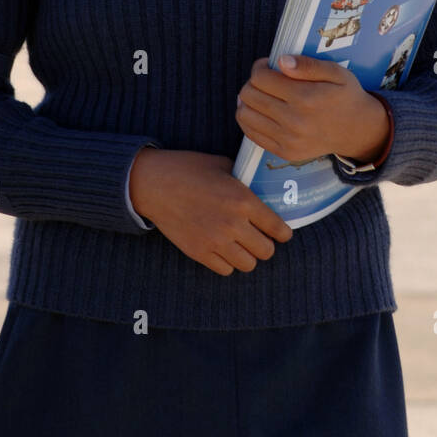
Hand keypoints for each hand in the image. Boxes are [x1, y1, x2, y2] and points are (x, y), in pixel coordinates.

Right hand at [128, 148, 292, 276]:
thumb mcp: (222, 165)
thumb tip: (259, 188)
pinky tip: (224, 250)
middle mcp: (233, 224)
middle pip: (266, 251)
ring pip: (248, 264)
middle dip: (266, 245)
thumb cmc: (188, 169)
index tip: (281, 232)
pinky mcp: (198, 252)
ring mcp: (215, 241)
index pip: (278, 229)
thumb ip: (244, 180)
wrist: (153, 183)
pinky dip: (228, 263)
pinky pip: (225, 270)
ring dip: (247, 255)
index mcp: (243, 200)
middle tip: (259, 238)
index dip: (283, 233)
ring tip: (241, 245)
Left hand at [236, 55, 390, 166]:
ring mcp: (288, 139)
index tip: (268, 65)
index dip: (260, 67)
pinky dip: (250, 119)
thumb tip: (281, 61)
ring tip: (261, 95)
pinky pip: (251, 134)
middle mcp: (294, 120)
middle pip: (248, 95)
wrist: (357, 131)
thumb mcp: (336, 73)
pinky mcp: (284, 152)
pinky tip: (262, 111)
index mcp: (306, 97)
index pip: (261, 78)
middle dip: (252, 82)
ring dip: (247, 101)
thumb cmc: (345, 97)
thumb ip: (309, 65)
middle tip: (266, 80)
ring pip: (244, 115)